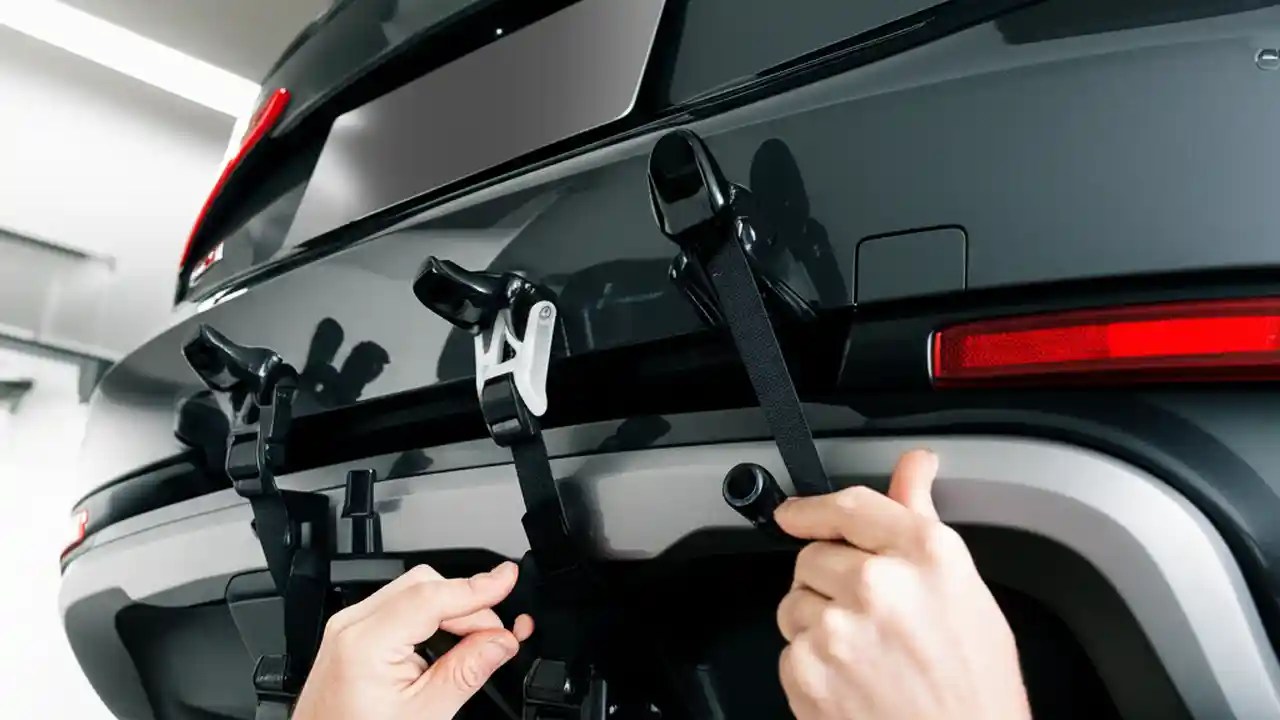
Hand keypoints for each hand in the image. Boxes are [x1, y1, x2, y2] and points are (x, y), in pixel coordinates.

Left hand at [293, 561, 533, 719]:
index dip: (476, 587)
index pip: (431, 597)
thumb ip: (467, 671)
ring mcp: (349, 626)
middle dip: (468, 604)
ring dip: (452, 610)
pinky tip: (449, 642)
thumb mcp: (424, 716)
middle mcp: (352, 625)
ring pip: (414, 591)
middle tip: (500, 635)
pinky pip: (400, 606)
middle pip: (425, 585)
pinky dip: (432, 617)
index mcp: (365, 644)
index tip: (508, 578)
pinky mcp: (353, 632)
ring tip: (477, 643)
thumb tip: (502, 640)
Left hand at [775, 450, 1029, 719]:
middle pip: (813, 555)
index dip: (815, 507)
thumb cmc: (977, 691)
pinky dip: (811, 666)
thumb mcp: (967, 594)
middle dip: (829, 580)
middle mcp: (879, 584)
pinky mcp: (807, 670)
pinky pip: (790, 650)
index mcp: (927, 555)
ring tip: (865, 655)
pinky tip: (852, 682)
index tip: (795, 513)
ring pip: (794, 603)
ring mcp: (838, 628)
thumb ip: (923, 521)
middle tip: (866, 616)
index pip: (850, 505)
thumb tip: (914, 467)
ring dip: (816, 622)